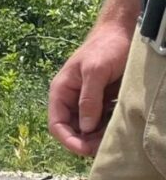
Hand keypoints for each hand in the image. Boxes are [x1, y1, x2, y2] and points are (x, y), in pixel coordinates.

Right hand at [48, 23, 131, 155]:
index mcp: (61, 92)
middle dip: (84, 141)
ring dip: (97, 136)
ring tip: (111, 137)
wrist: (123, 30)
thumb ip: (88, 100)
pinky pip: (101, 120)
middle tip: (102, 146)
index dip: (68, 140)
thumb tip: (85, 127)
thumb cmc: (106, 47)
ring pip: (86, 128)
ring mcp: (86, 100)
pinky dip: (107, 127)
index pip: (57, 124)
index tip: (84, 149)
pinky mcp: (101, 100)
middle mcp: (70, 99)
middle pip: (71, 129)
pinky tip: (117, 127)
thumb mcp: (95, 72)